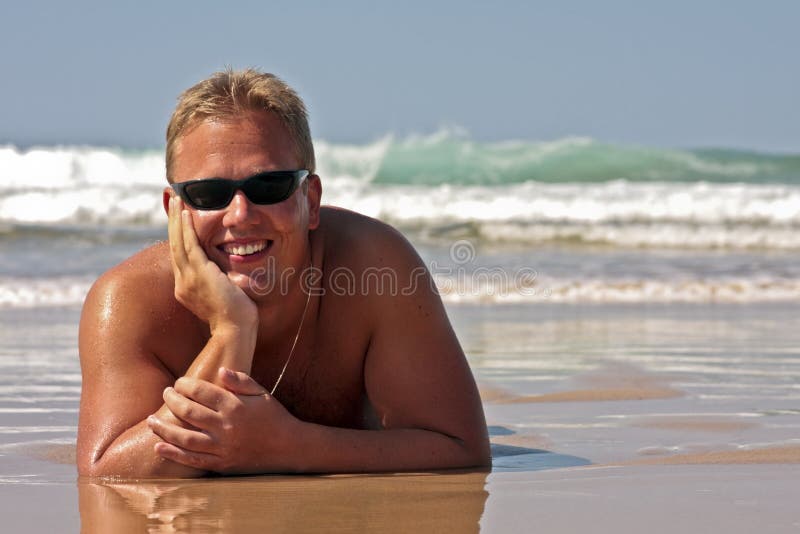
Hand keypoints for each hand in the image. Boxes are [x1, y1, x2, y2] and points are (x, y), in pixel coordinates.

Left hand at [147, 367, 299, 473]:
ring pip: (185, 438)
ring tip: (150, 420)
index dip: (185, 385)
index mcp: (235, 406)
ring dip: (164, 429)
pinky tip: (159, 447)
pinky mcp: (222, 464)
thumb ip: (241, 381)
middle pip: (189, 412)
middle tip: (164, 394)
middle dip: (171, 401)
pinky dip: (174, 454)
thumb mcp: (262, 393)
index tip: (178, 382)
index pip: (202, 392)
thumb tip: (220, 370)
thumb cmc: (275, 417)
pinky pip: (193, 460)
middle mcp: (226, 427)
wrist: (290, 448)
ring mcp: (223, 447)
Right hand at [167, 196, 256, 332]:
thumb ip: (219, 282)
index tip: (179, 219)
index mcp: (186, 288)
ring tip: (176, 200)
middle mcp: (182, 282)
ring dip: (177, 219)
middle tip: (173, 201)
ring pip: (178, 242)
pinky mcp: (200, 274)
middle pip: (174, 245)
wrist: (235, 330)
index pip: (179, 256)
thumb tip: (227, 274)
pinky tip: (186, 214)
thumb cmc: (235, 317)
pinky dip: (186, 229)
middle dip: (173, 222)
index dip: (178, 236)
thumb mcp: (222, 295)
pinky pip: (190, 246)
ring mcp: (188, 278)